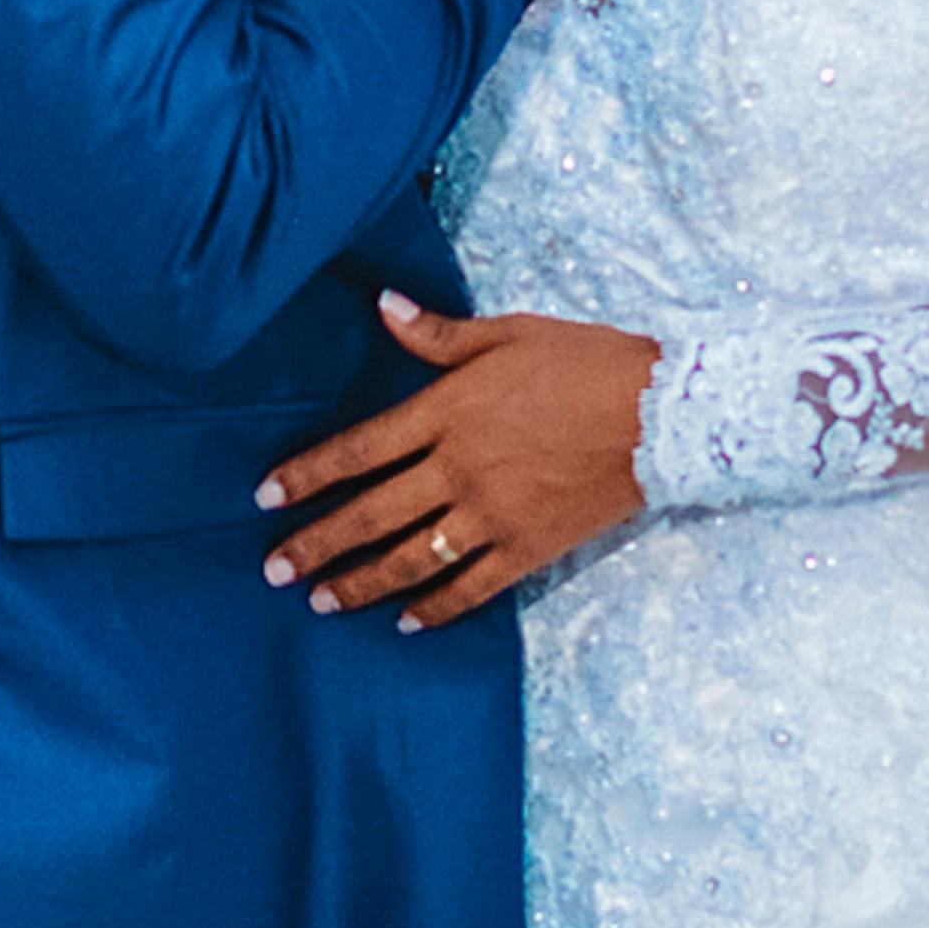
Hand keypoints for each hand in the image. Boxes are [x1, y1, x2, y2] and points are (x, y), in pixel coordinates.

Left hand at [261, 292, 657, 625]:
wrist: (664, 414)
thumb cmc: (587, 363)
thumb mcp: (510, 333)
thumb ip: (440, 334)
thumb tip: (381, 306)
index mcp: (448, 413)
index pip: (358, 449)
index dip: (307, 474)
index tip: (265, 495)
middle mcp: (460, 470)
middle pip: (372, 513)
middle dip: (316, 543)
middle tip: (273, 570)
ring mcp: (493, 515)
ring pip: (411, 559)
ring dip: (361, 583)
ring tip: (321, 600)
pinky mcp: (529, 547)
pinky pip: (471, 588)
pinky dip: (435, 608)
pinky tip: (405, 621)